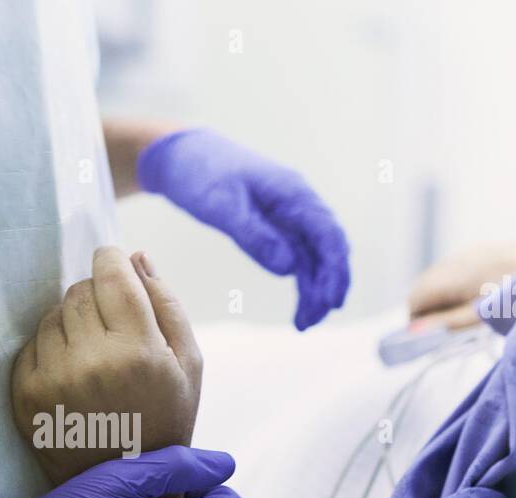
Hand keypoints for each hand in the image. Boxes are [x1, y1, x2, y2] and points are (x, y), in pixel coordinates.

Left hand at [12, 247, 201, 485]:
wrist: (124, 488)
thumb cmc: (164, 421)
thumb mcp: (189, 365)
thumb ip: (167, 303)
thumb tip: (134, 256)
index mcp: (138, 350)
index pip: (110, 273)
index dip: (111, 260)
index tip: (113, 263)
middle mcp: (91, 362)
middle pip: (79, 290)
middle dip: (96, 297)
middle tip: (113, 327)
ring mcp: (52, 379)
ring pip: (52, 314)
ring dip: (71, 323)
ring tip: (94, 357)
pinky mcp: (24, 395)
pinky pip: (32, 343)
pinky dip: (50, 349)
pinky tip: (73, 375)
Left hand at [137, 128, 349, 329]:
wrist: (181, 156)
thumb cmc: (200, 173)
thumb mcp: (222, 205)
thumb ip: (255, 236)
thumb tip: (289, 269)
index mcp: (292, 192)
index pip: (327, 233)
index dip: (334, 269)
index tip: (330, 301)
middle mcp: (298, 204)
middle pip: (327, 249)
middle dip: (327, 286)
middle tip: (313, 321)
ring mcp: (288, 216)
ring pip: (314, 258)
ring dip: (314, 291)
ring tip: (304, 324)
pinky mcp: (275, 228)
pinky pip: (297, 259)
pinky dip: (300, 283)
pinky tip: (299, 309)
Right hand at [407, 243, 515, 327]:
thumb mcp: (479, 317)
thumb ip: (443, 324)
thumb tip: (411, 333)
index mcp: (453, 274)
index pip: (415, 298)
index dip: (419, 320)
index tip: (435, 334)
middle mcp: (458, 257)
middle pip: (425, 285)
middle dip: (430, 307)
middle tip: (452, 326)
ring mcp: (472, 250)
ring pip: (441, 277)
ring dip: (445, 296)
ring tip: (471, 311)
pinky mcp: (486, 249)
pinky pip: (458, 269)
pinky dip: (460, 284)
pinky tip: (482, 294)